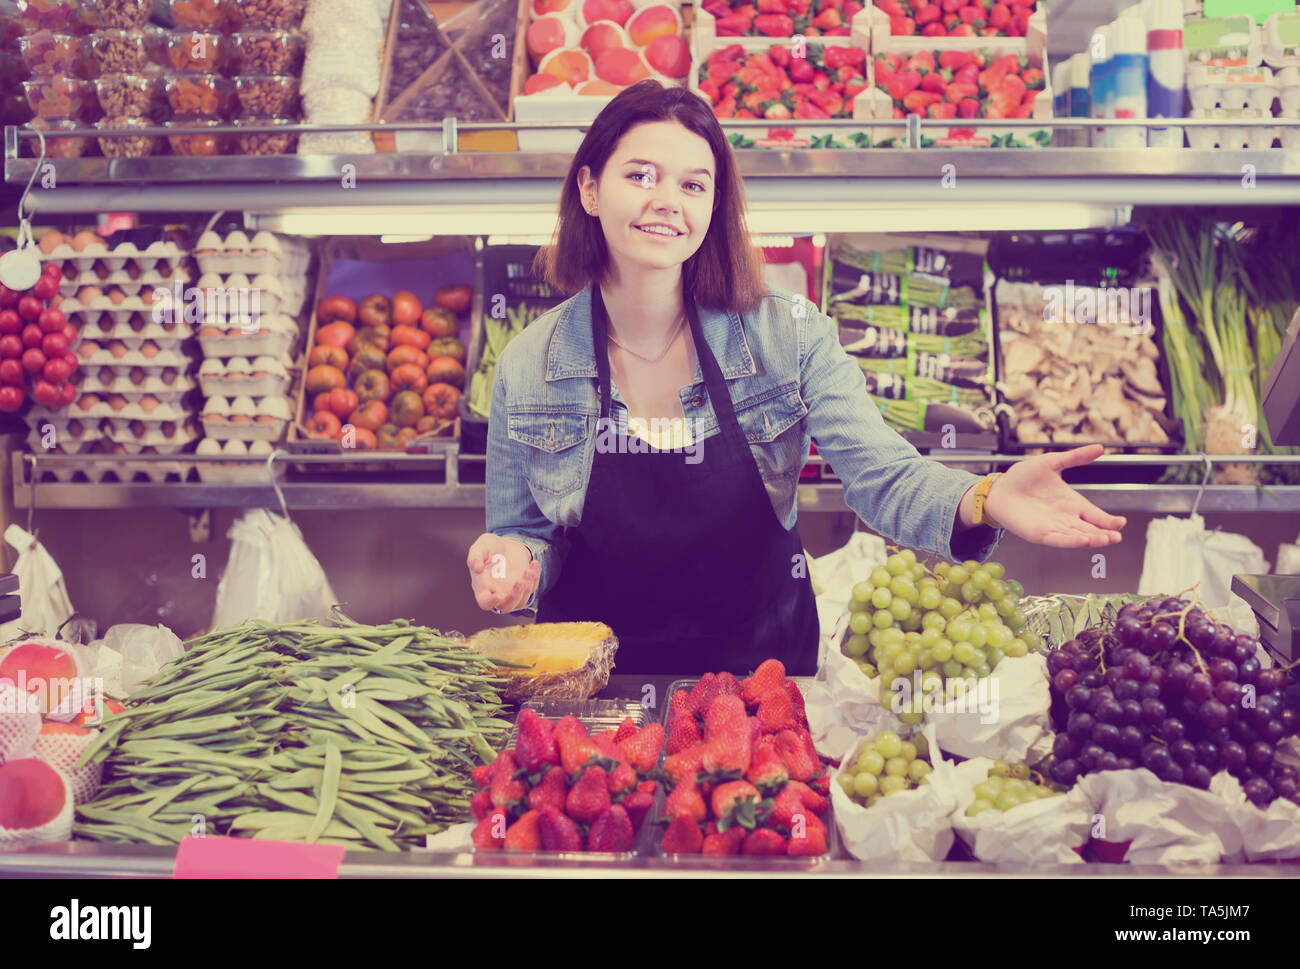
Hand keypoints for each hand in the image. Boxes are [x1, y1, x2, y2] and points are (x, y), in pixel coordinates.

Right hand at [467, 533, 541, 612]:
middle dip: (514, 597)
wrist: (506, 545)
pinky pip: (532, 588)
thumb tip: (477, 568)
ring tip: (528, 571)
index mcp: (482, 587)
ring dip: (527, 588)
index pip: (485, 602)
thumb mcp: (480, 547)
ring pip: (521, 601)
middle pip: (506, 607)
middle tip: (519, 582)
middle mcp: (497, 593)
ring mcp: (512, 592)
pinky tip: (534, 564)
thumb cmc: (488, 548)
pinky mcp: (525, 586)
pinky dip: (535, 577)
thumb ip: (475, 557)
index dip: (490, 602)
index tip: (498, 596)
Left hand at [986, 444, 1126, 548]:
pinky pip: (1058, 539)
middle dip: (1104, 534)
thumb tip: (1100, 447)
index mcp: (1072, 503)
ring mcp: (1054, 527)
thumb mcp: (1052, 463)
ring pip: (1077, 536)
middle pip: (1090, 529)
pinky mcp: (1040, 533)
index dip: (1108, 520)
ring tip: (1106, 539)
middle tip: (1117, 536)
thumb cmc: (1024, 476)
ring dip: (1092, 539)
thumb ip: (1075, 457)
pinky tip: (1083, 541)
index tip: (1121, 523)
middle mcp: (1066, 518)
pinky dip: (1071, 541)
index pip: (1095, 515)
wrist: (1000, 488)